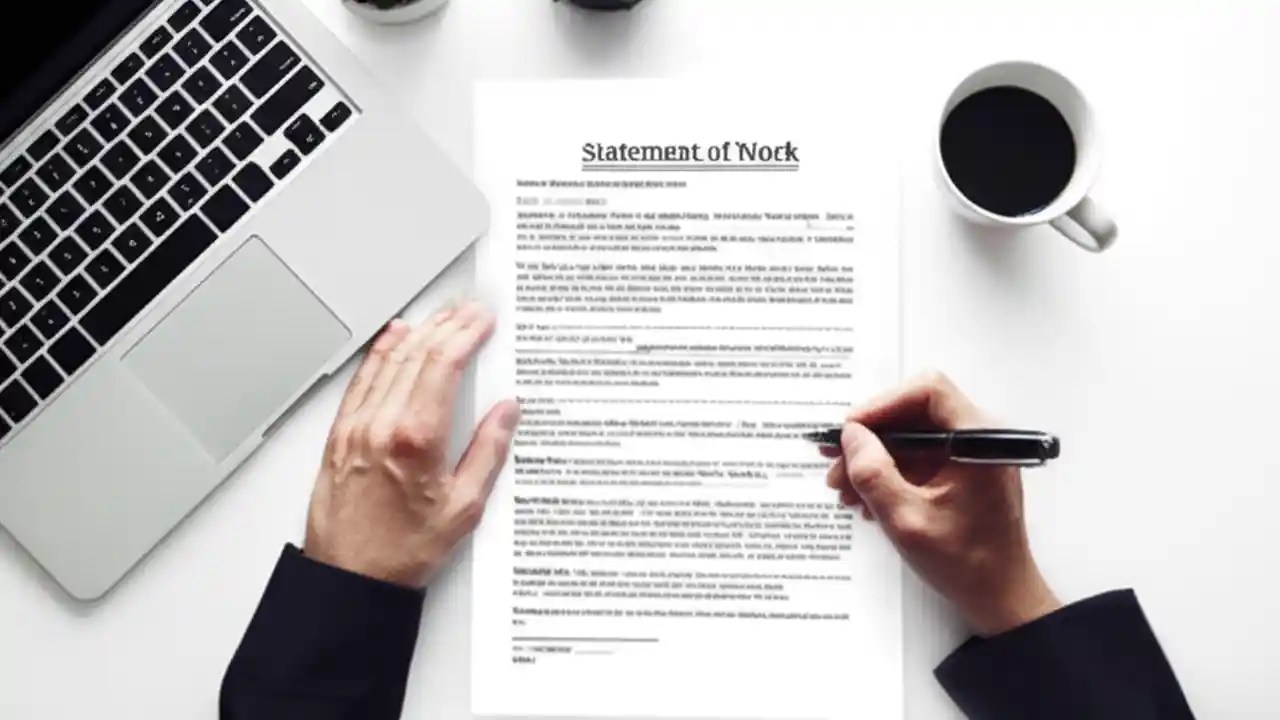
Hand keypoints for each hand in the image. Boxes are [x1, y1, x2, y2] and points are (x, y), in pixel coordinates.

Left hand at [304, 302, 520, 587]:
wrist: (349, 578)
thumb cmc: (401, 551)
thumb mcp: (463, 508)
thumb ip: (488, 452)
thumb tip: (506, 413)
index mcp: (416, 439)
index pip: (444, 365)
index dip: (467, 334)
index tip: (483, 320)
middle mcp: (381, 425)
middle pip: (418, 354)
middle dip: (447, 324)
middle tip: (469, 309)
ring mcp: (356, 427)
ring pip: (388, 361)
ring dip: (418, 331)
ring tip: (440, 315)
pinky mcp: (339, 436)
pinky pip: (362, 380)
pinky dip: (380, 353)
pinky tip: (393, 340)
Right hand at [824, 372, 1060, 635]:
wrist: (1000, 598)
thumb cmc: (968, 564)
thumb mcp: (908, 520)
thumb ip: (874, 474)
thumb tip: (850, 436)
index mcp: (978, 442)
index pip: (927, 392)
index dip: (882, 405)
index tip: (851, 430)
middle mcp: (978, 441)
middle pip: (913, 413)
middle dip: (870, 438)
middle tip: (836, 460)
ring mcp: (970, 457)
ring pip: (910, 437)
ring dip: (874, 459)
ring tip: (846, 488)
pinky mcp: (961, 473)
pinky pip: (918, 459)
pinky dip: (889, 473)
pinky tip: (868, 498)